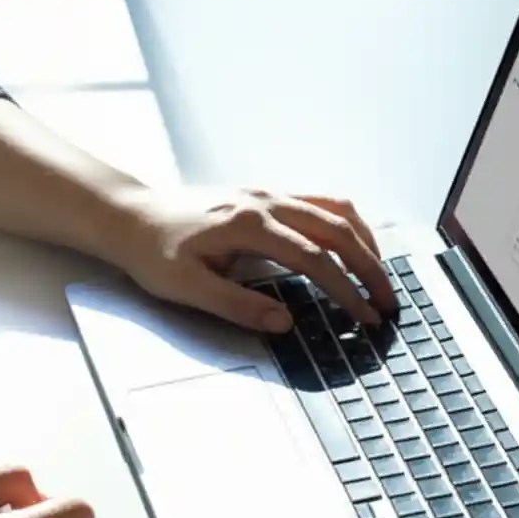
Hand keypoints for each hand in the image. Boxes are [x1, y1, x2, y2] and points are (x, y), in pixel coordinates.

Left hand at [102, 187, 398, 332]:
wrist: (131, 217)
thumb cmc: (154, 253)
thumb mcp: (188, 288)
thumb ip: (238, 306)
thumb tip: (284, 323)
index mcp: (249, 225)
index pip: (314, 259)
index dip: (344, 290)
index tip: (364, 316)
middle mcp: (266, 202)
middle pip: (337, 230)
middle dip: (369, 268)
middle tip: (388, 302)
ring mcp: (269, 194)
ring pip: (335, 211)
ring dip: (365, 243)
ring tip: (380, 275)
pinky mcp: (267, 196)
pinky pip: (320, 202)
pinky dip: (347, 224)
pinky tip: (355, 245)